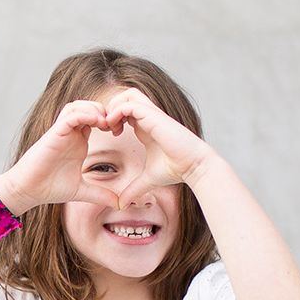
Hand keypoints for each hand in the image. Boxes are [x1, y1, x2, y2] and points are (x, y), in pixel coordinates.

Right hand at [0, 100, 121, 211]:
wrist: (28, 191)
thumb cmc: (50, 188)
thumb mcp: (83, 191)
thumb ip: (101, 194)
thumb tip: (119, 204)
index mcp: (79, 141)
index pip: (96, 119)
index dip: (111, 121)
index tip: (120, 132)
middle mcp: (71, 133)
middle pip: (89, 107)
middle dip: (106, 111)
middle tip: (116, 125)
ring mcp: (62, 132)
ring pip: (78, 106)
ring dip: (94, 109)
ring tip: (106, 122)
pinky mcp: (54, 133)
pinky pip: (70, 115)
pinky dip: (84, 114)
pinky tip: (96, 122)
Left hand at [99, 87, 215, 206]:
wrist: (193, 165)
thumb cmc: (175, 169)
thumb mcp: (148, 179)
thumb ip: (133, 189)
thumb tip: (121, 204)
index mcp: (146, 126)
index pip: (125, 110)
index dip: (113, 118)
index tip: (108, 134)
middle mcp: (149, 117)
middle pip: (125, 96)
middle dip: (111, 108)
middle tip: (105, 127)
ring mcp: (152, 114)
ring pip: (127, 95)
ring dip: (114, 107)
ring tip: (109, 126)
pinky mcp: (154, 116)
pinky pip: (130, 104)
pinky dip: (118, 112)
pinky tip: (115, 129)